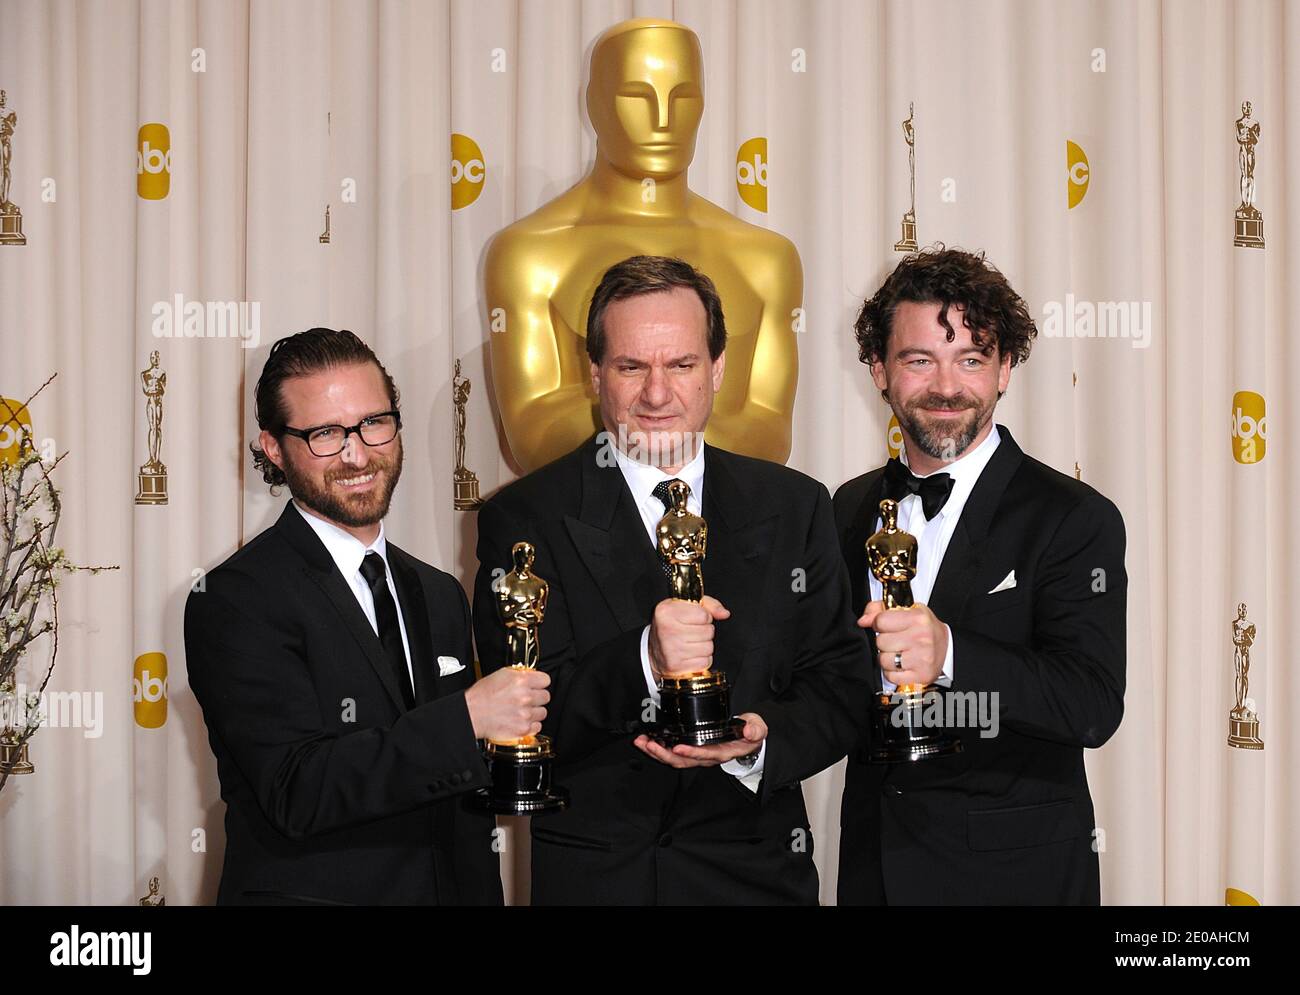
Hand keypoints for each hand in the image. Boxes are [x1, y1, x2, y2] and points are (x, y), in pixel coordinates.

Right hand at [463, 666, 549, 740]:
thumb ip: (520, 674)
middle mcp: (525, 697)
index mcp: (521, 680)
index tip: (536, 686)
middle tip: (526, 699)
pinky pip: (537, 726)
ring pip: (542, 712)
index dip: (539, 683)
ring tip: (520, 711)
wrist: (471, 714)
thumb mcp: (501, 675)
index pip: (546, 680)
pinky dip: (530, 725)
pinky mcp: (523, 728)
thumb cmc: (482, 695)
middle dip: (537, 698)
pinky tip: (520, 720)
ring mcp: (525, 714)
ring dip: (534, 712)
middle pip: (546, 696)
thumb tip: (532, 675)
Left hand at [633, 713, 766, 767]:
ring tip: (642, 742)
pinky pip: (672, 752)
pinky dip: (658, 747)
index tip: (678, 747)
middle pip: (683, 761)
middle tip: (650, 744)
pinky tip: (646, 740)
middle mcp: (707, 757)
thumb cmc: (750, 734)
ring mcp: (697, 755)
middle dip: (664, 754)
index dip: (691, 753)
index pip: (705, 755)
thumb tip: (750, 731)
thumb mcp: (757, 729)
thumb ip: (755, 729)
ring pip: (674, 759)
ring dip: (656, 751)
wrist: (747, 738)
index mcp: (722, 752)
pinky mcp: (690, 749)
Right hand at [648, 595, 730, 676]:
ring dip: (704, 646)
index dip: (704, 617)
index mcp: (667, 611)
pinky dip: (701, 660)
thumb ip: (708, 605)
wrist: (654, 651)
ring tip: (690, 643)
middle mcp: (667, 630)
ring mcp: (671, 649)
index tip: (693, 619)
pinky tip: (690, 655)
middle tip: (691, 632)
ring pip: (708, 647)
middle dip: (704, 632)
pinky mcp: (676, 665)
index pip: (704, 614)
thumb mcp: (685, 607)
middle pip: (708, 631)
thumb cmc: (671, 627)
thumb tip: (724, 613)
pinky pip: (704, 662)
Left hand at [858, 600, 946, 686]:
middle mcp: (921, 638)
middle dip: (884, 641)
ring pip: (883, 660)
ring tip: (899, 652)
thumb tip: (863, 620)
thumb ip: (881, 610)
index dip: (879, 623)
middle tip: (896, 640)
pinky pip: (891, 676)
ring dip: (887, 657)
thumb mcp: (908, 611)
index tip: (885, 625)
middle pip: (880, 641)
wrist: (948, 649)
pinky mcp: (920, 675)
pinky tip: (902, 664)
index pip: (881, 621)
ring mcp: (921, 658)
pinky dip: (892, 672)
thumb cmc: (926, 630)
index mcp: (918, 619)